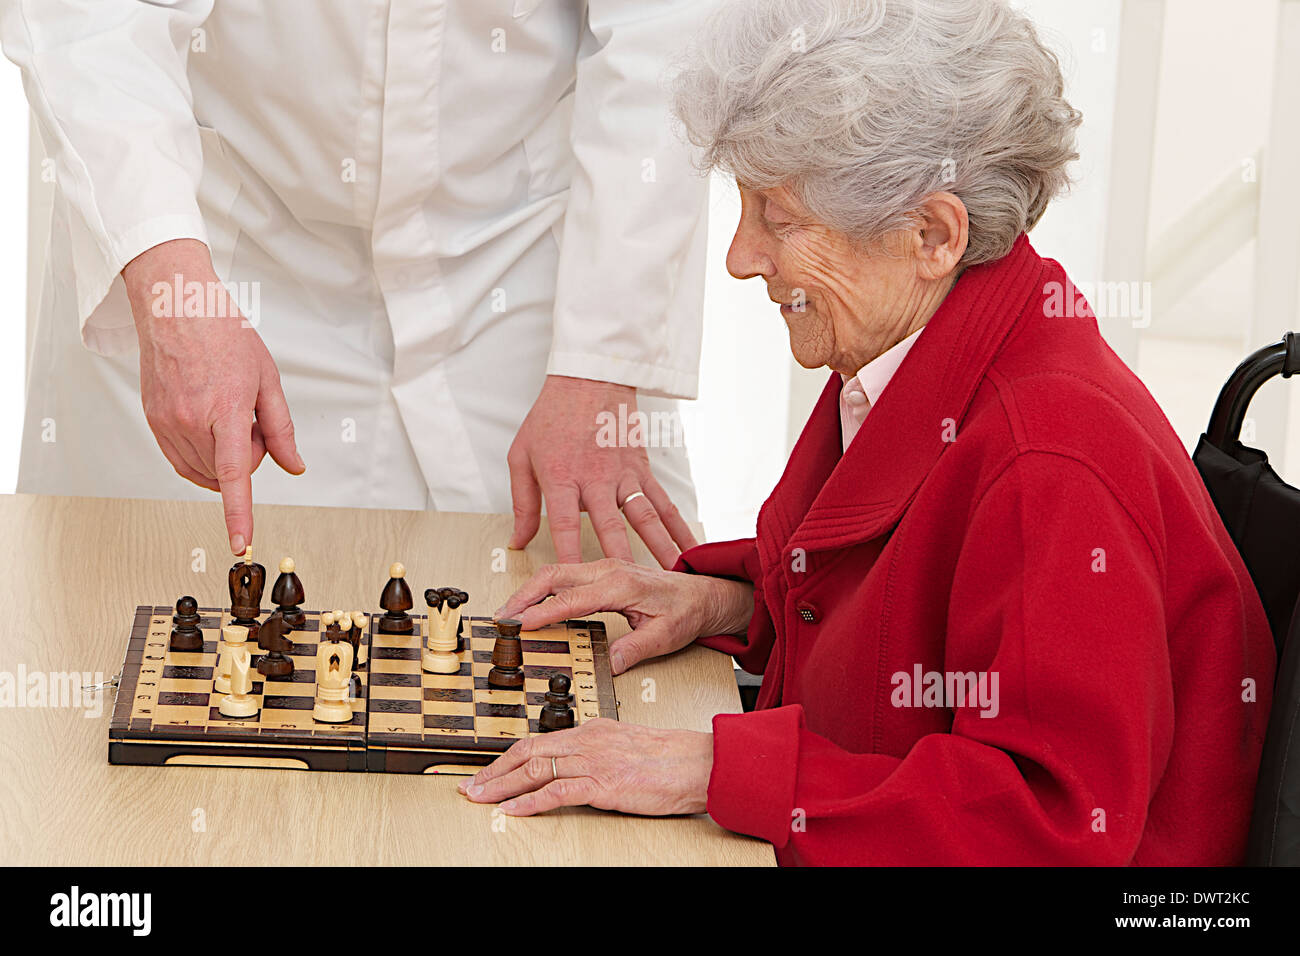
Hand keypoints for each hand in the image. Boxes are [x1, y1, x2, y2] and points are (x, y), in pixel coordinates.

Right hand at [123, 239, 304, 554]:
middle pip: (227, 473)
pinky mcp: (153, 420)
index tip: (241, 542)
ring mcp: (167, 422)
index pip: (235, 475)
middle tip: (249, 418)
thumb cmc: (223, 334)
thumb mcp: (268, 379)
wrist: (177, 306)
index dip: (239, 514)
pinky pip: (180, 460)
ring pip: (203, 470)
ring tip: (226, 412)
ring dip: (222, 455)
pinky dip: (201, 455)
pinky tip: (209, 426)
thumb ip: (282, 430)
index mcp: (227, 410)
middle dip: (247, 456)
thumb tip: (295, 467)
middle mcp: (191, 420)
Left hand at [459, 719, 712, 816]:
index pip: (538, 740)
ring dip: (502, 786)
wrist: (698, 763)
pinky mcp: (605, 783)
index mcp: (592, 730)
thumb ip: (597, 753)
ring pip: (536, 769)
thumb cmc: (670, 758)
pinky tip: (513, 809)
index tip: (487, 771)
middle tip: (470, 786)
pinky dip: (531, 802)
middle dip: (494, 771)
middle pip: (528, 751)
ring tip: (480, 798)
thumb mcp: (625, 748)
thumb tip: (572, 768)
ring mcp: (595, 761)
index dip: (507, 757)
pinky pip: (558, 791)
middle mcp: (588, 740)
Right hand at [495, 557, 753, 673]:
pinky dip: (544, 587)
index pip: (572, 598)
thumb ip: (636, 649)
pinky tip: (534, 603)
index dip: (544, 612)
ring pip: (556, 572)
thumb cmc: (687, 611)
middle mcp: (609, 570)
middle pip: (554, 575)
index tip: (522, 624)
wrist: (703, 594)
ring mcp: (605, 568)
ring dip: (531, 590)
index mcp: (621, 584)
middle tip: (503, 616)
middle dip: (524, 595)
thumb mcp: (666, 636)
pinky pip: (566, 575)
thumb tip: (610, 663)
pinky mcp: (603, 572)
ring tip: (511, 611)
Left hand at [507, 375, 697, 567]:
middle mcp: (595, 478)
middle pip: (610, 526)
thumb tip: (518, 540)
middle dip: (621, 560)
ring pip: (644, 517)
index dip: (569, 555)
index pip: (564, 524)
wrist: (588, 379)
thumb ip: (522, 502)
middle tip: (632, 589)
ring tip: (672, 575)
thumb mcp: (521, 456)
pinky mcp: (641, 470)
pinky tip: (689, 545)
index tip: (575, 584)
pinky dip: (677, 526)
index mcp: (561, 477)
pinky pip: (663, 501)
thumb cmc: (552, 416)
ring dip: (659, 547)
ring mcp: (623, 474)